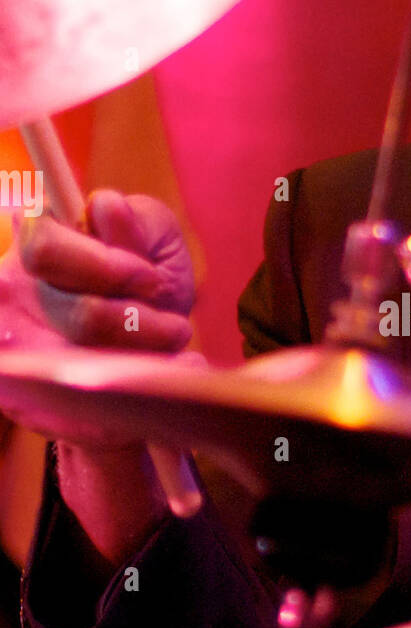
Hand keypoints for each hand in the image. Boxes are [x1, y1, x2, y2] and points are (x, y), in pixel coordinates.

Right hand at [0, 190, 195, 445]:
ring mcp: (22, 356)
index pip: (46, 247)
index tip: (151, 279)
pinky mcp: (36, 408)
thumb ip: (137, 227)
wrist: (142, 360)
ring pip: (93, 367)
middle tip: (174, 327)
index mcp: (38, 245)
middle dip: (143, 321)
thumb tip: (107, 208)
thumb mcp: (155, 246)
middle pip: (80, 313)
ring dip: (150, 361)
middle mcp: (18, 299)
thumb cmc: (148, 290)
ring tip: (171, 350)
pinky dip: (138, 400)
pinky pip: (92, 419)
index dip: (107, 265)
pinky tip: (165, 383)